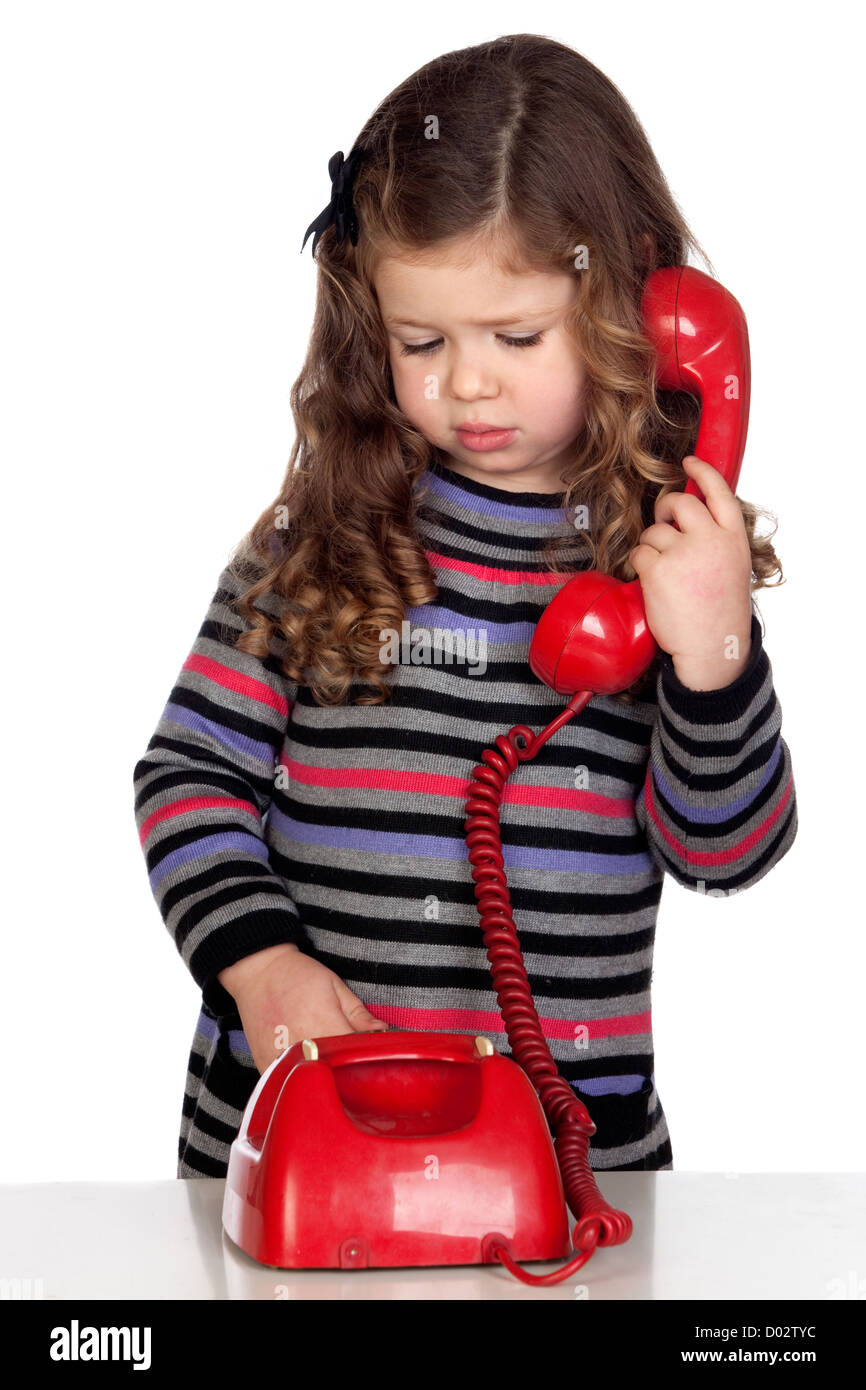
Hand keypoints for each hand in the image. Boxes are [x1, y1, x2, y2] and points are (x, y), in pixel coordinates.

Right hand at [217, 943, 387, 1075]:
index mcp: (325, 1026)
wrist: (258, 973)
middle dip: (346, 1070)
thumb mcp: (335, 986)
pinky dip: (299, 1079)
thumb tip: (381, 1031)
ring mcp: (282, 1059)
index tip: (369, 1054)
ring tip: (324, 1061)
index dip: (366, 1057)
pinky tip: (304, 1065)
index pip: (355, 1055)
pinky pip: (289, 1083)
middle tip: (348, 1059)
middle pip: (335, 1073)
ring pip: (311, 1082)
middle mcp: (303, 1046)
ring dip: (322, 1077)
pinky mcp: (267, 1066)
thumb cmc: (297, 975)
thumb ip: (358, 1013)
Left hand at [628, 456, 752, 690]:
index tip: (689, 461)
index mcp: (733, 538)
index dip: (702, 472)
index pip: (719, 492)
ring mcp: (683, 552)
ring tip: (664, 573)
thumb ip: (717, 540)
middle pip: (679, 502)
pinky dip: (640, 565)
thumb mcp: (733, 567)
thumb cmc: (720, 611)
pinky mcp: (658, 569)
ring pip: (654, 530)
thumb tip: (690, 520)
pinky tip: (653, 583)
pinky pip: (639, 552)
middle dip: (665, 509)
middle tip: (663, 524)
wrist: (713, 647)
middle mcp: (710, 539)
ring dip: (652, 546)